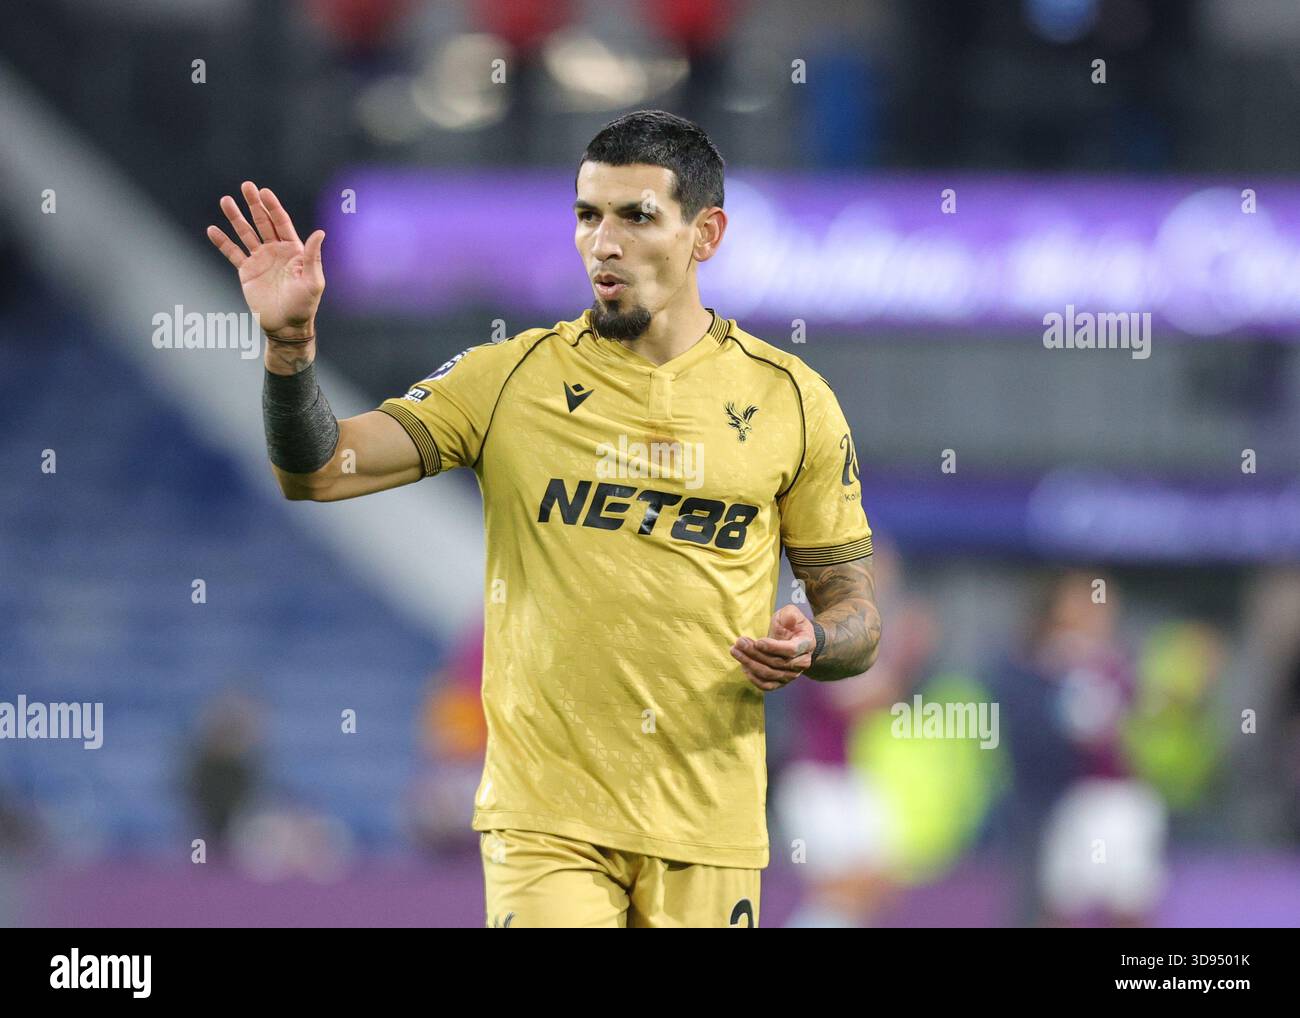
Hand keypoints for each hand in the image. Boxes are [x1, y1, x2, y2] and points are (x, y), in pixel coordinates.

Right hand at [207, 181, 324, 340]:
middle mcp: (276, 251)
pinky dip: (223, 242)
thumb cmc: (304, 305)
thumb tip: (320, 232)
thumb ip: (313, 256)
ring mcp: (260, 260)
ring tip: (225, 201)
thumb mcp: (313, 281)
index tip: (263, 191)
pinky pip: (233, 253)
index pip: (281, 222)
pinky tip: (212, 230)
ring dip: (236, 218)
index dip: (272, 207)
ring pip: (246, 233)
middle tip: (245, 186)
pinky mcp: (247, 271)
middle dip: (254, 204)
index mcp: (294, 250)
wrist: (286, 326)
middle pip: (263, 222)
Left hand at [731, 604, 815, 691]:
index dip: (773, 647)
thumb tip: (789, 618)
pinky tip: (743, 665)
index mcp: (806, 644)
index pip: (791, 650)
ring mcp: (791, 675)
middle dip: (755, 653)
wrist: (796, 641)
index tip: (757, 642)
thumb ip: (790, 614)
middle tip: (739, 642)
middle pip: (776, 663)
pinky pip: (766, 685)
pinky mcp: (781, 682)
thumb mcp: (792, 613)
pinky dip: (753, 678)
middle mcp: (801, 663)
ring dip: (750, 663)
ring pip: (769, 674)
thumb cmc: (792, 625)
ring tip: (736, 651)